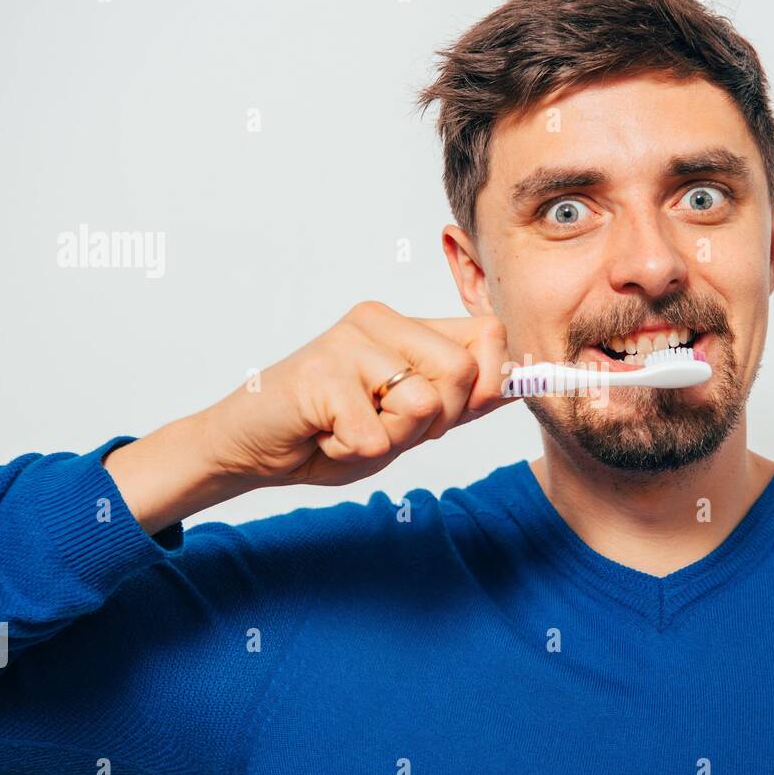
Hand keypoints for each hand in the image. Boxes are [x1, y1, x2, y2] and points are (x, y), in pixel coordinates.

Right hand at [105, 302, 517, 530]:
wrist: (252, 448)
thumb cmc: (330, 432)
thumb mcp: (410, 420)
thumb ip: (462, 399)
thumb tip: (521, 379)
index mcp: (408, 325)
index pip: (490, 335)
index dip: (487, 386)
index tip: (443, 416)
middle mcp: (380, 321)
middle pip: (465, 374)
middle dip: (435, 424)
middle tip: (383, 426)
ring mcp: (348, 341)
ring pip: (424, 404)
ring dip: (391, 440)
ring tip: (350, 428)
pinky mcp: (320, 373)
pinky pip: (374, 436)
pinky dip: (351, 453)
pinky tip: (323, 436)